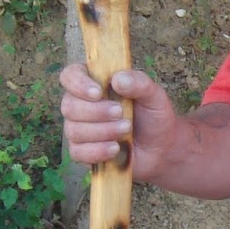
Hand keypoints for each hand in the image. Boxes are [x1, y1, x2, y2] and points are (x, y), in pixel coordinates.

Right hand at [59, 65, 177, 183]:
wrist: (161, 149)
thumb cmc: (153, 117)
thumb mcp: (154, 96)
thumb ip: (139, 83)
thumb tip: (117, 79)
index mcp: (95, 83)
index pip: (70, 76)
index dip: (78, 83)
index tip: (98, 93)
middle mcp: (82, 104)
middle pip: (69, 105)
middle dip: (96, 111)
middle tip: (121, 113)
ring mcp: (79, 129)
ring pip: (74, 130)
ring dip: (102, 131)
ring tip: (126, 129)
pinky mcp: (83, 152)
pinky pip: (78, 152)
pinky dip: (97, 151)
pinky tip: (115, 148)